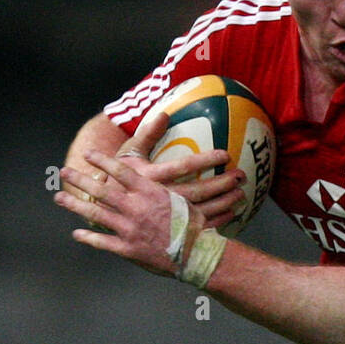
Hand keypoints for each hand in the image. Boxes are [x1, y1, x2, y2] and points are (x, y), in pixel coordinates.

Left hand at [55, 149, 203, 276]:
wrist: (197, 253)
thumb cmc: (194, 225)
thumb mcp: (182, 196)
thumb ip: (165, 185)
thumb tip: (161, 172)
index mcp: (148, 191)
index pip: (119, 171)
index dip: (102, 161)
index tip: (88, 154)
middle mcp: (134, 207)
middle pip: (101, 189)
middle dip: (80, 179)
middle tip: (64, 172)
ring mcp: (129, 228)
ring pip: (95, 214)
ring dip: (75, 205)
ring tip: (59, 198)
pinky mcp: (128, 249)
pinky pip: (102, 242)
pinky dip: (88, 237)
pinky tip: (76, 234)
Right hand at [116, 108, 246, 228]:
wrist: (103, 208)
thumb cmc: (118, 176)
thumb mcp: (128, 153)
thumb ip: (147, 133)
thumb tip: (164, 113)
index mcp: (150, 178)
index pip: (183, 167)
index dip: (205, 160)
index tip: (225, 154)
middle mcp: (159, 199)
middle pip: (197, 192)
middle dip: (222, 184)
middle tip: (241, 176)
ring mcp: (165, 218)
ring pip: (200, 211)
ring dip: (223, 203)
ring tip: (241, 194)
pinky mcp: (170, 230)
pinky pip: (196, 227)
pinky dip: (216, 221)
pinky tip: (231, 214)